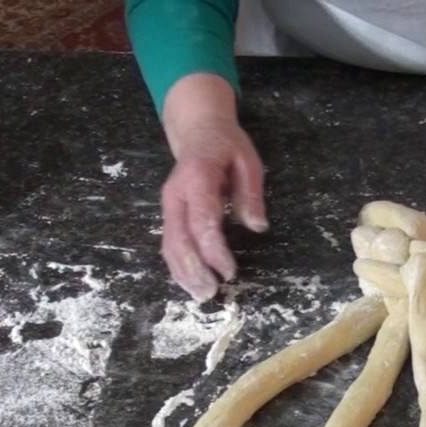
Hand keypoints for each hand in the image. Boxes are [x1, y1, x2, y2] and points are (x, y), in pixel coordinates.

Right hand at [158, 74, 267, 301]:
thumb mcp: (248, 162)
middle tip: (211, 293)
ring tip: (201, 295)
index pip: (201, 220)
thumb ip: (251, 194)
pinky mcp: (169, 215)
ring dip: (183, 273)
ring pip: (169, 245)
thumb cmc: (227, 146)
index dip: (213, 250)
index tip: (229, 271)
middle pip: (178, 238)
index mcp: (197, 178)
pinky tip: (191, 283)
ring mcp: (169, 205)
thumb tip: (256, 226)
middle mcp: (176, 195)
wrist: (198, 130)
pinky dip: (178, 266)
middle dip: (193, 269)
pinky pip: (170, 243)